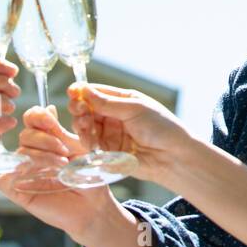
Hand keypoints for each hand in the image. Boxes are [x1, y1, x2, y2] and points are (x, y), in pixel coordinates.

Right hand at [0, 105, 119, 241]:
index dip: (38, 116)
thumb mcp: (79, 148)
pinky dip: (19, 173)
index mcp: (47, 138)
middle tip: (65, 151)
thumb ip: (61, 131)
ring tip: (63, 165)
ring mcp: (24, 171)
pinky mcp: (18, 191)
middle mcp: (33, 153)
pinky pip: (5, 178)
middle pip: (25, 134)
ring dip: (42, 156)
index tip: (53, 122)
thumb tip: (49, 107)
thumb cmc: (89, 176)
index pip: (32, 118)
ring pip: (19, 153)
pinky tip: (40, 175)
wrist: (95, 204)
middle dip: (46, 139)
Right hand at [65, 82, 193, 186]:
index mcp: (122, 100)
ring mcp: (110, 134)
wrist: (174, 157)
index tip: (72, 92)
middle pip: (86, 110)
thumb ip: (108, 103)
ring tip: (84, 125)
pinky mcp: (108, 153)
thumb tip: (84, 90)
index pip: (96, 93)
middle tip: (79, 111)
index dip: (82, 92)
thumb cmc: (161, 127)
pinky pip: (91, 145)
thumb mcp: (135, 109)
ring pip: (85, 127)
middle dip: (79, 109)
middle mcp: (113, 116)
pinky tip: (89, 141)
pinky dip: (86, 141)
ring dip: (80, 125)